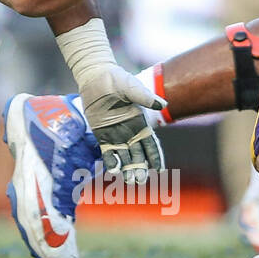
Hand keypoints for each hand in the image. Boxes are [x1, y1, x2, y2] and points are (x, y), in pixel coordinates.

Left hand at [75, 63, 165, 184]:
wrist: (96, 76)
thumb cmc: (116, 79)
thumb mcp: (131, 87)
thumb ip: (145, 97)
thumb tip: (162, 104)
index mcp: (141, 123)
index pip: (151, 144)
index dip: (155, 157)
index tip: (158, 170)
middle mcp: (130, 132)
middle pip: (138, 154)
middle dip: (140, 167)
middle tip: (140, 180)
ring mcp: (116, 134)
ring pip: (124, 156)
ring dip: (127, 168)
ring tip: (129, 180)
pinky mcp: (102, 135)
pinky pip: (107, 152)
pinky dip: (111, 161)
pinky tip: (113, 170)